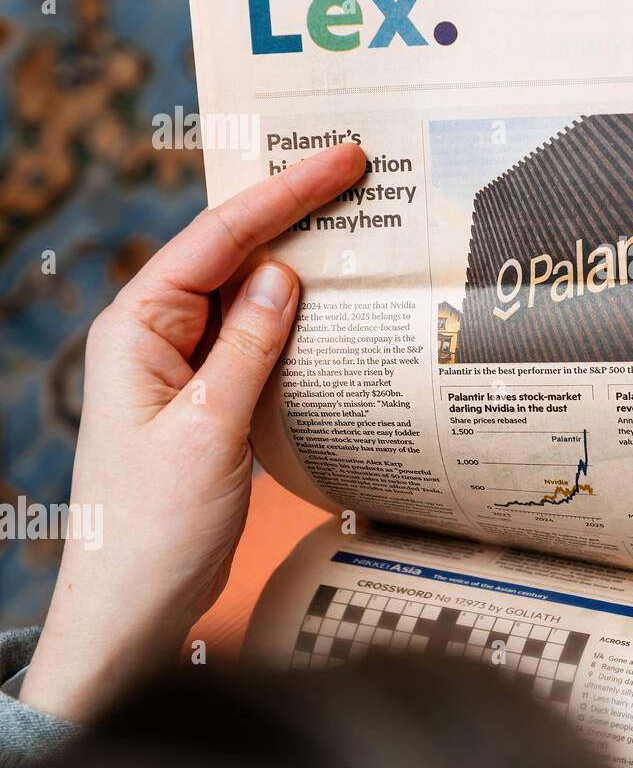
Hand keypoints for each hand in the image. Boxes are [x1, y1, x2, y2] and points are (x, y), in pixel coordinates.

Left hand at [22, 143, 366, 721]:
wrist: (136, 604)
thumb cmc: (153, 525)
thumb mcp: (207, 428)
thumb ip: (248, 346)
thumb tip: (284, 274)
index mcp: (137, 326)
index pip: (217, 240)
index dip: (282, 195)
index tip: (339, 163)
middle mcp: (158, 334)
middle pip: (232, 254)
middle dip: (294, 214)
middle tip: (359, 178)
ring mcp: (186, 364)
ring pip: (250, 295)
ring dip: (302, 266)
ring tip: (360, 232)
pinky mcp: (213, 395)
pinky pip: (260, 340)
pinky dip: (300, 321)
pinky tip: (338, 310)